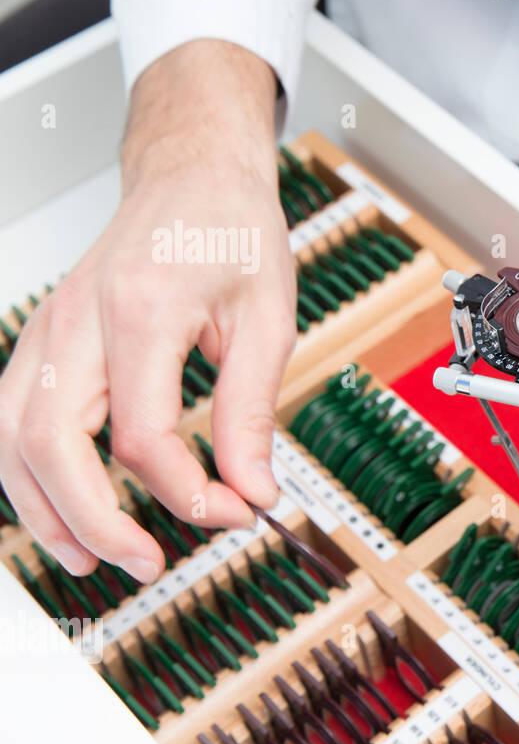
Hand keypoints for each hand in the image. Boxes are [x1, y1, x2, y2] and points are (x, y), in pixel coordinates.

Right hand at [0, 41, 295, 582]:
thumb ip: (252, 411)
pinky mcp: (44, 343)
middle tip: (149, 563)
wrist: (193, 179)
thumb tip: (254, 490)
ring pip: (7, 437)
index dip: (185, 491)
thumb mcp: (268, 319)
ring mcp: (49, 329)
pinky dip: (27, 476)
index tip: (234, 512)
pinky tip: (64, 514)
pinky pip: (9, 420)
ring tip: (93, 560)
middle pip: (48, 442)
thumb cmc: (230, 231)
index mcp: (142, 309)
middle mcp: (78, 320)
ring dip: (43, 510)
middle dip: (93, 520)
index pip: (139, 433)